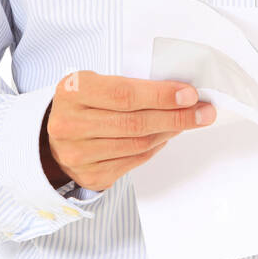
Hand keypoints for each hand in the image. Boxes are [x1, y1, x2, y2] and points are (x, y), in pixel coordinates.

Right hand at [42, 71, 215, 191]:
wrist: (53, 136)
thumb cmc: (84, 103)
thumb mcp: (95, 83)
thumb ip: (130, 85)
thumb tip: (179, 92)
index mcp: (72, 91)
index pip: (124, 94)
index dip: (161, 95)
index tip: (190, 94)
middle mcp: (70, 124)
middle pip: (135, 122)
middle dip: (176, 116)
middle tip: (204, 111)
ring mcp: (78, 154)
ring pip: (138, 144)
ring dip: (170, 132)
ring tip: (189, 121)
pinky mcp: (90, 175)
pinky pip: (134, 161)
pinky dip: (156, 147)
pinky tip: (166, 136)